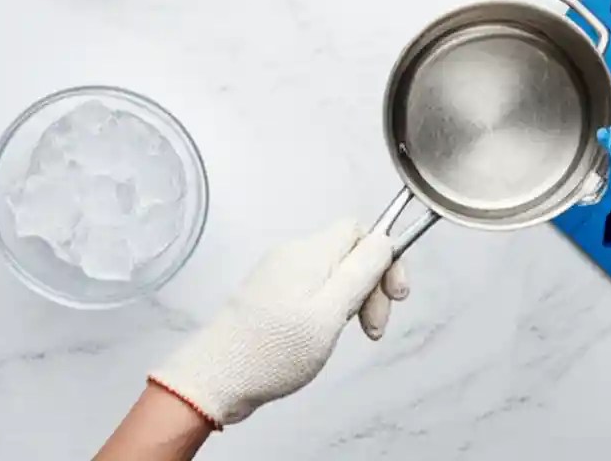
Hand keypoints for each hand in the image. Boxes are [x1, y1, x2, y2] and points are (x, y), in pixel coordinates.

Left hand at [149, 218, 408, 426]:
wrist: (214, 380)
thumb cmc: (272, 352)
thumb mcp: (329, 313)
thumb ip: (360, 272)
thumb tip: (384, 239)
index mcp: (310, 253)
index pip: (361, 230)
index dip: (385, 258)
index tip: (395, 296)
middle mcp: (293, 255)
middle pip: (350, 253)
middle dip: (371, 287)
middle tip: (373, 328)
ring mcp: (279, 274)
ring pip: (334, 274)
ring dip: (351, 301)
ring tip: (345, 335)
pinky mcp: (270, 295)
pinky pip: (313, 289)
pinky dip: (328, 309)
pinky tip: (322, 336)